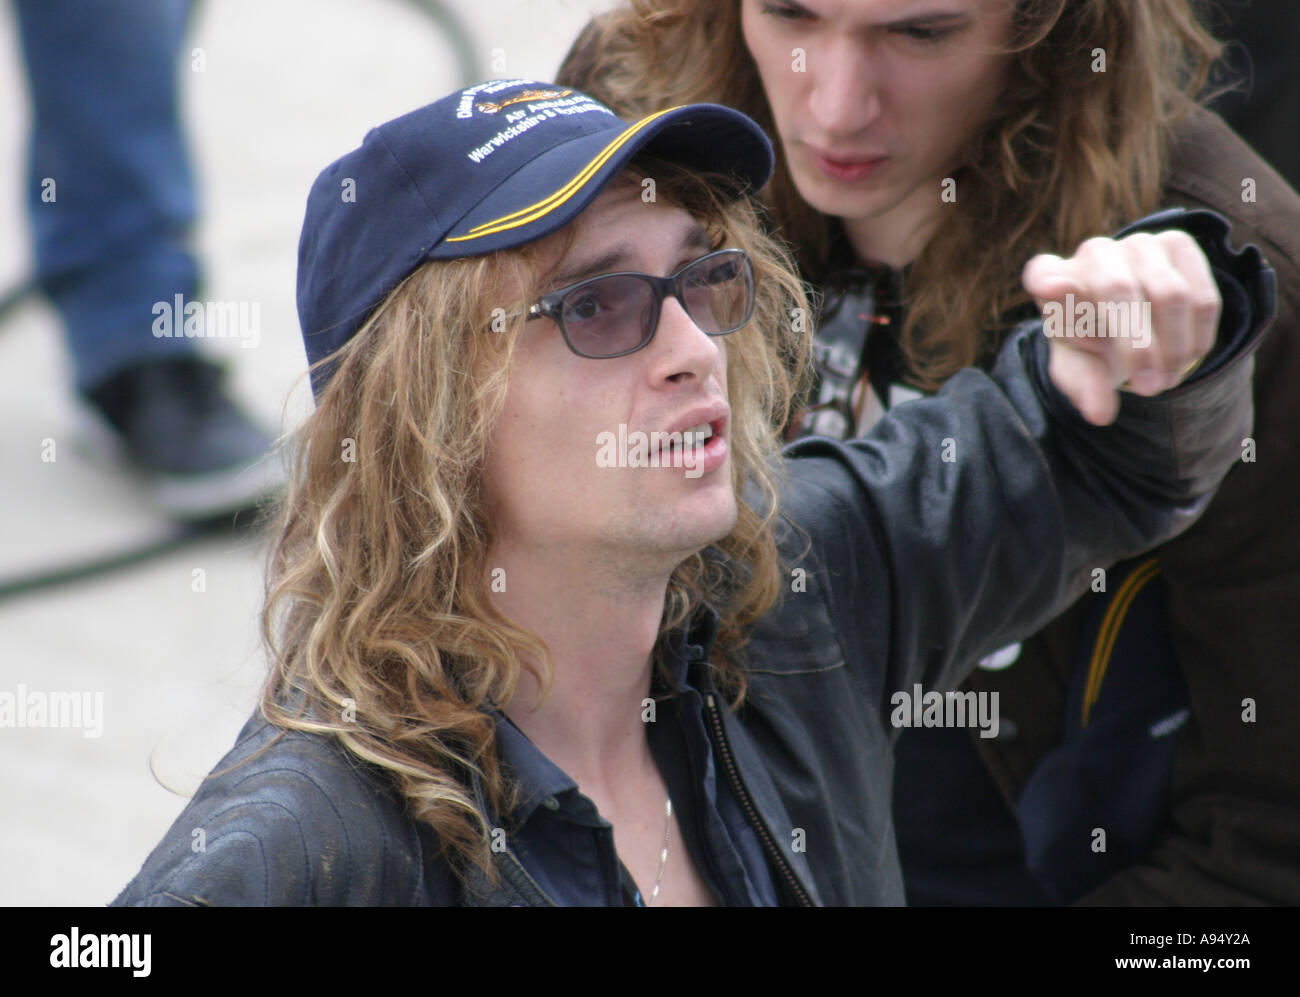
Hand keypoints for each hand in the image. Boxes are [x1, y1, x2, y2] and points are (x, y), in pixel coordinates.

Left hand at [1022, 230, 1220, 424]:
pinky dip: (1197, 336)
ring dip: (1174, 348)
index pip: (1043, 276)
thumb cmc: (1094, 344)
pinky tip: (1188, 358)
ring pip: (1170, 294)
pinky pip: (1201, 295)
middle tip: (1149, 389)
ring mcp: (1137, 243)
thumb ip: (1084, 384)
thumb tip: (1099, 414)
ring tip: (1167, 380)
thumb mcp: (1081, 367)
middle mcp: (1091, 252)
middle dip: (1138, 345)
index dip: (1051, 283)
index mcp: (1049, 278)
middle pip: (1117, 288)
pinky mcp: (1178, 244)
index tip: (1052, 290)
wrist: (1132, 317)